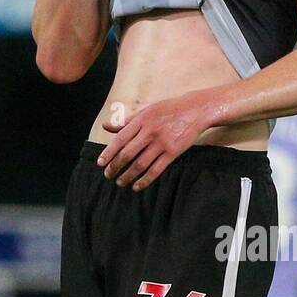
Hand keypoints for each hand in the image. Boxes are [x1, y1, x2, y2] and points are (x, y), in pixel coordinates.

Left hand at [98, 92, 214, 189]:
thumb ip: (126, 121)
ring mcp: (162, 143)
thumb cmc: (169, 110)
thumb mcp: (146, 110)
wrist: (196, 110)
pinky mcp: (173, 152)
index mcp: (141, 120)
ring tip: (120, 182)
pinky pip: (156, 170)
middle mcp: (149, 132)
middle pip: (127, 154)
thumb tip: (105, 126)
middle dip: (115, 167)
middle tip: (108, 175)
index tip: (100, 163)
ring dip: (127, 176)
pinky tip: (137, 186)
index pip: (119, 139)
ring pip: (140, 164)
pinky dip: (145, 180)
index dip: (108, 153)